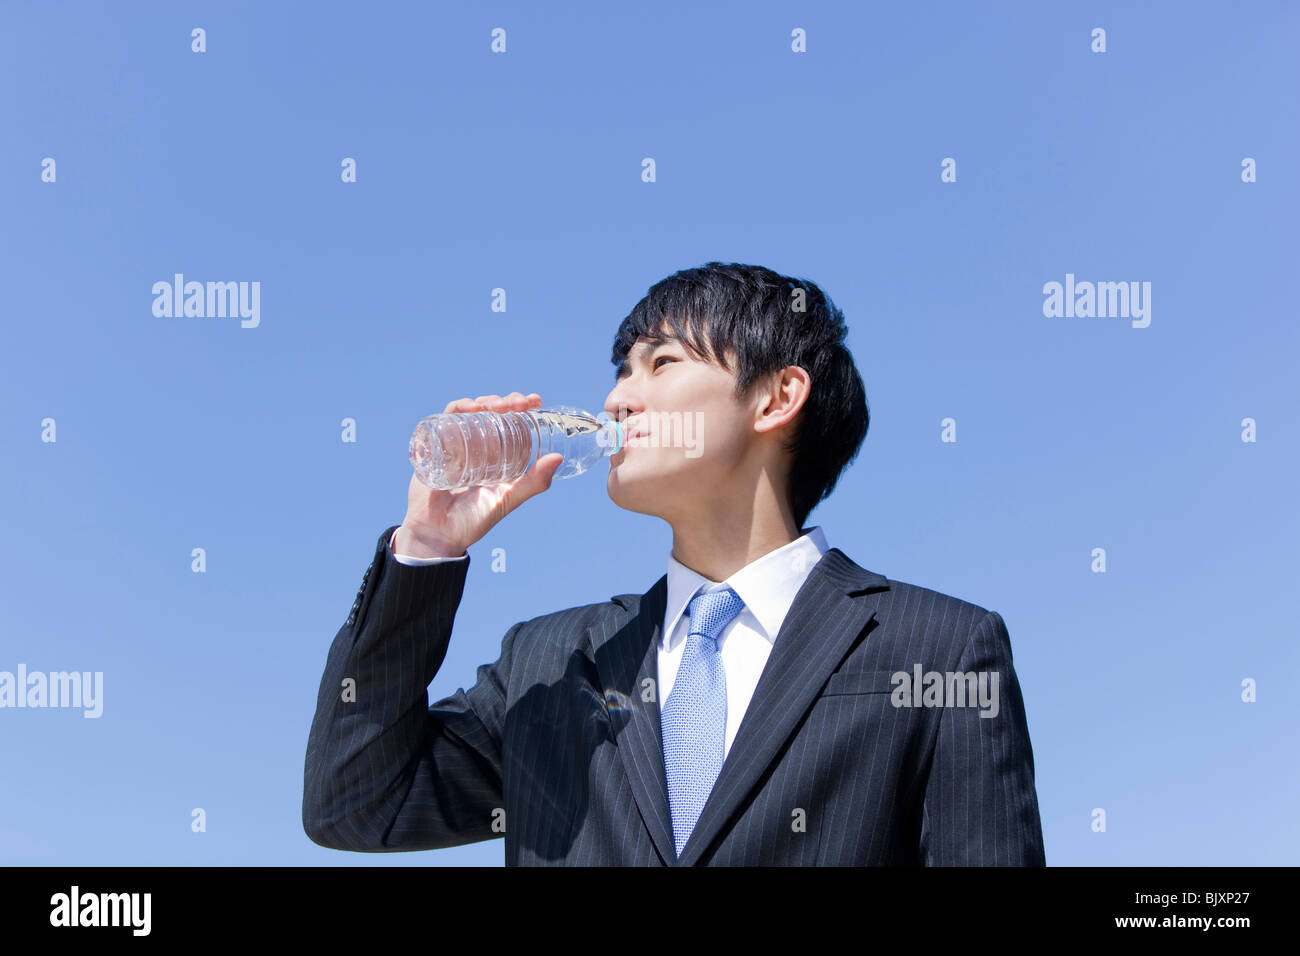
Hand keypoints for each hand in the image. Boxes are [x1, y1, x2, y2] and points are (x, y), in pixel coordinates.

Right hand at [395, 392, 563, 557]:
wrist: (437, 534)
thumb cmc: (473, 520)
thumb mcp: (508, 499)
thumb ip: (533, 483)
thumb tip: (558, 457)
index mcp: (499, 455)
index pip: (512, 423)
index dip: (523, 407)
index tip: (535, 401)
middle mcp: (479, 445)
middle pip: (493, 412)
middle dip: (507, 401)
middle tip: (517, 403)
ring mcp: (458, 443)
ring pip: (472, 411)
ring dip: (486, 401)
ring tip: (495, 405)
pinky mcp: (437, 443)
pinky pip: (446, 418)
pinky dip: (458, 408)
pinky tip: (470, 408)